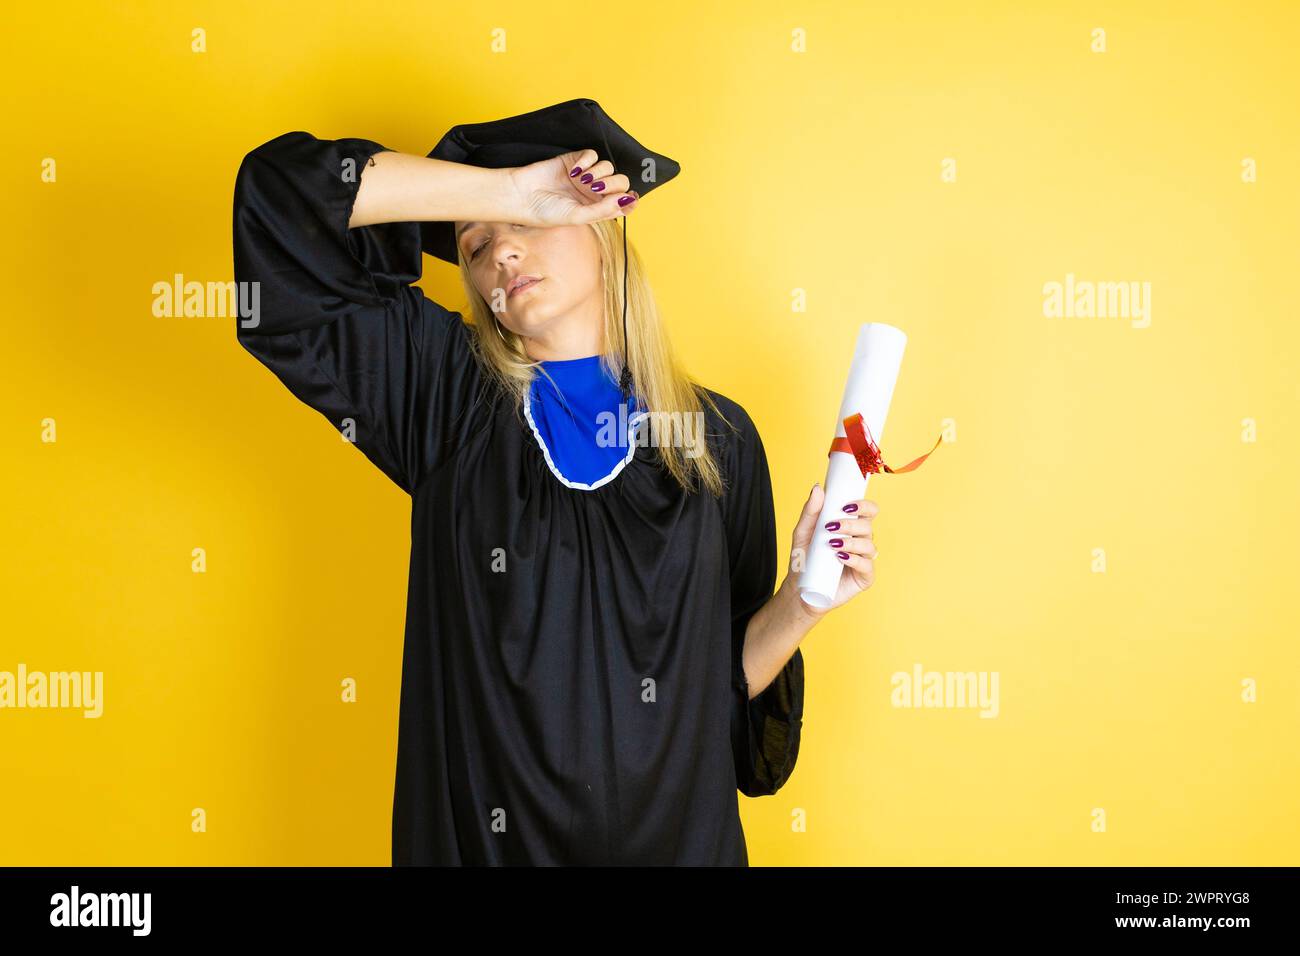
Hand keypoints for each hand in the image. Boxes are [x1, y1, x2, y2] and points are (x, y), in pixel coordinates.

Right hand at [506, 148, 638, 227]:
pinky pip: (592, 155)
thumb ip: (603, 210)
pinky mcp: (575, 160)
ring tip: (583, 180)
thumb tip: (627, 200)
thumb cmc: (546, 211)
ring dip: (600, 173)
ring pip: (608, 167)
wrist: (522, 195)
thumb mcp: (577, 216)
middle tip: (595, 189)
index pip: (623, 204)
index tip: (628, 198)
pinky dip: (587, 161)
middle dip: (612, 185)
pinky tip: (575, 170)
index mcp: (597, 210)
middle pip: (619, 183)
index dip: (630, 200)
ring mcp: (585, 176)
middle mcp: (593, 194)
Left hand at [788, 483, 879, 616]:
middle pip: (868, 525)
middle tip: (832, 527)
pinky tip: (840, 557)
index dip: (863, 505)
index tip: (846, 506)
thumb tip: (818, 488)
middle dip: (851, 524)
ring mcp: (863, 559)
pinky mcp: (864, 577)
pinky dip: (855, 559)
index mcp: (850, 527)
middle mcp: (860, 541)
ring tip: (832, 545)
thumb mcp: (802, 532)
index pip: (867, 511)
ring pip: (869, 544)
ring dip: (851, 541)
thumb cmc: (804, 559)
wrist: (800, 588)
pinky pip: (867, 565)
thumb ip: (810, 511)